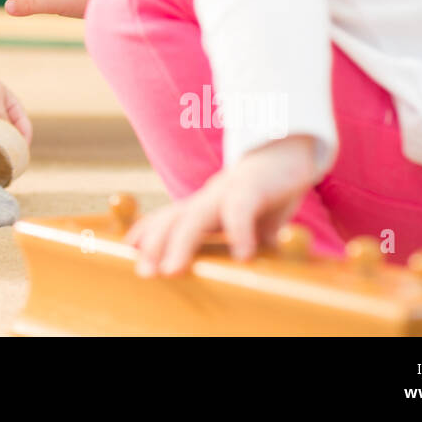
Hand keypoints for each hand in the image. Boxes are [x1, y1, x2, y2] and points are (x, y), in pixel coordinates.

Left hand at [124, 135, 321, 276]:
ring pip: (197, 217)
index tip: (129, 247)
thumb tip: (242, 270)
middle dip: (155, 244)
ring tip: (172, 270)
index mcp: (206, 204)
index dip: (148, 231)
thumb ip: (238, 239)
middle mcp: (210, 197)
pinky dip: (240, 232)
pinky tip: (243, 257)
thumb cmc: (267, 191)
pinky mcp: (254, 187)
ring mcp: (228, 190)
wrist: (292, 150)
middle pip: (174, 219)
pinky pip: (241, 210)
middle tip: (144, 272)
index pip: (170, 217)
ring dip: (181, 244)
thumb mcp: (246, 218)